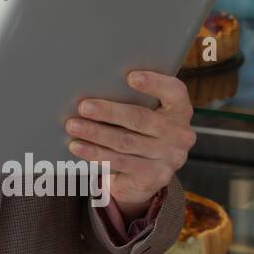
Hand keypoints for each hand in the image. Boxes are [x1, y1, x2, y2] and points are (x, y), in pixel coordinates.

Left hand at [63, 70, 194, 211]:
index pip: (175, 92)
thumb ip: (131, 100)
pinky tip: (78, 146)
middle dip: (109, 112)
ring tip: (73, 126)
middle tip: (83, 106)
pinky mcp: (155, 177)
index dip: (154, 83)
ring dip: (96, 133)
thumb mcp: (144, 115)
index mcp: (179, 111)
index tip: (130, 76)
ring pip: (126, 141)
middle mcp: (179, 134)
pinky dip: (95, 153)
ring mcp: (169, 158)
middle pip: (141, 118)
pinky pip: (120, 162)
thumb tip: (96, 86)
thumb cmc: (139, 132)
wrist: (147, 174)